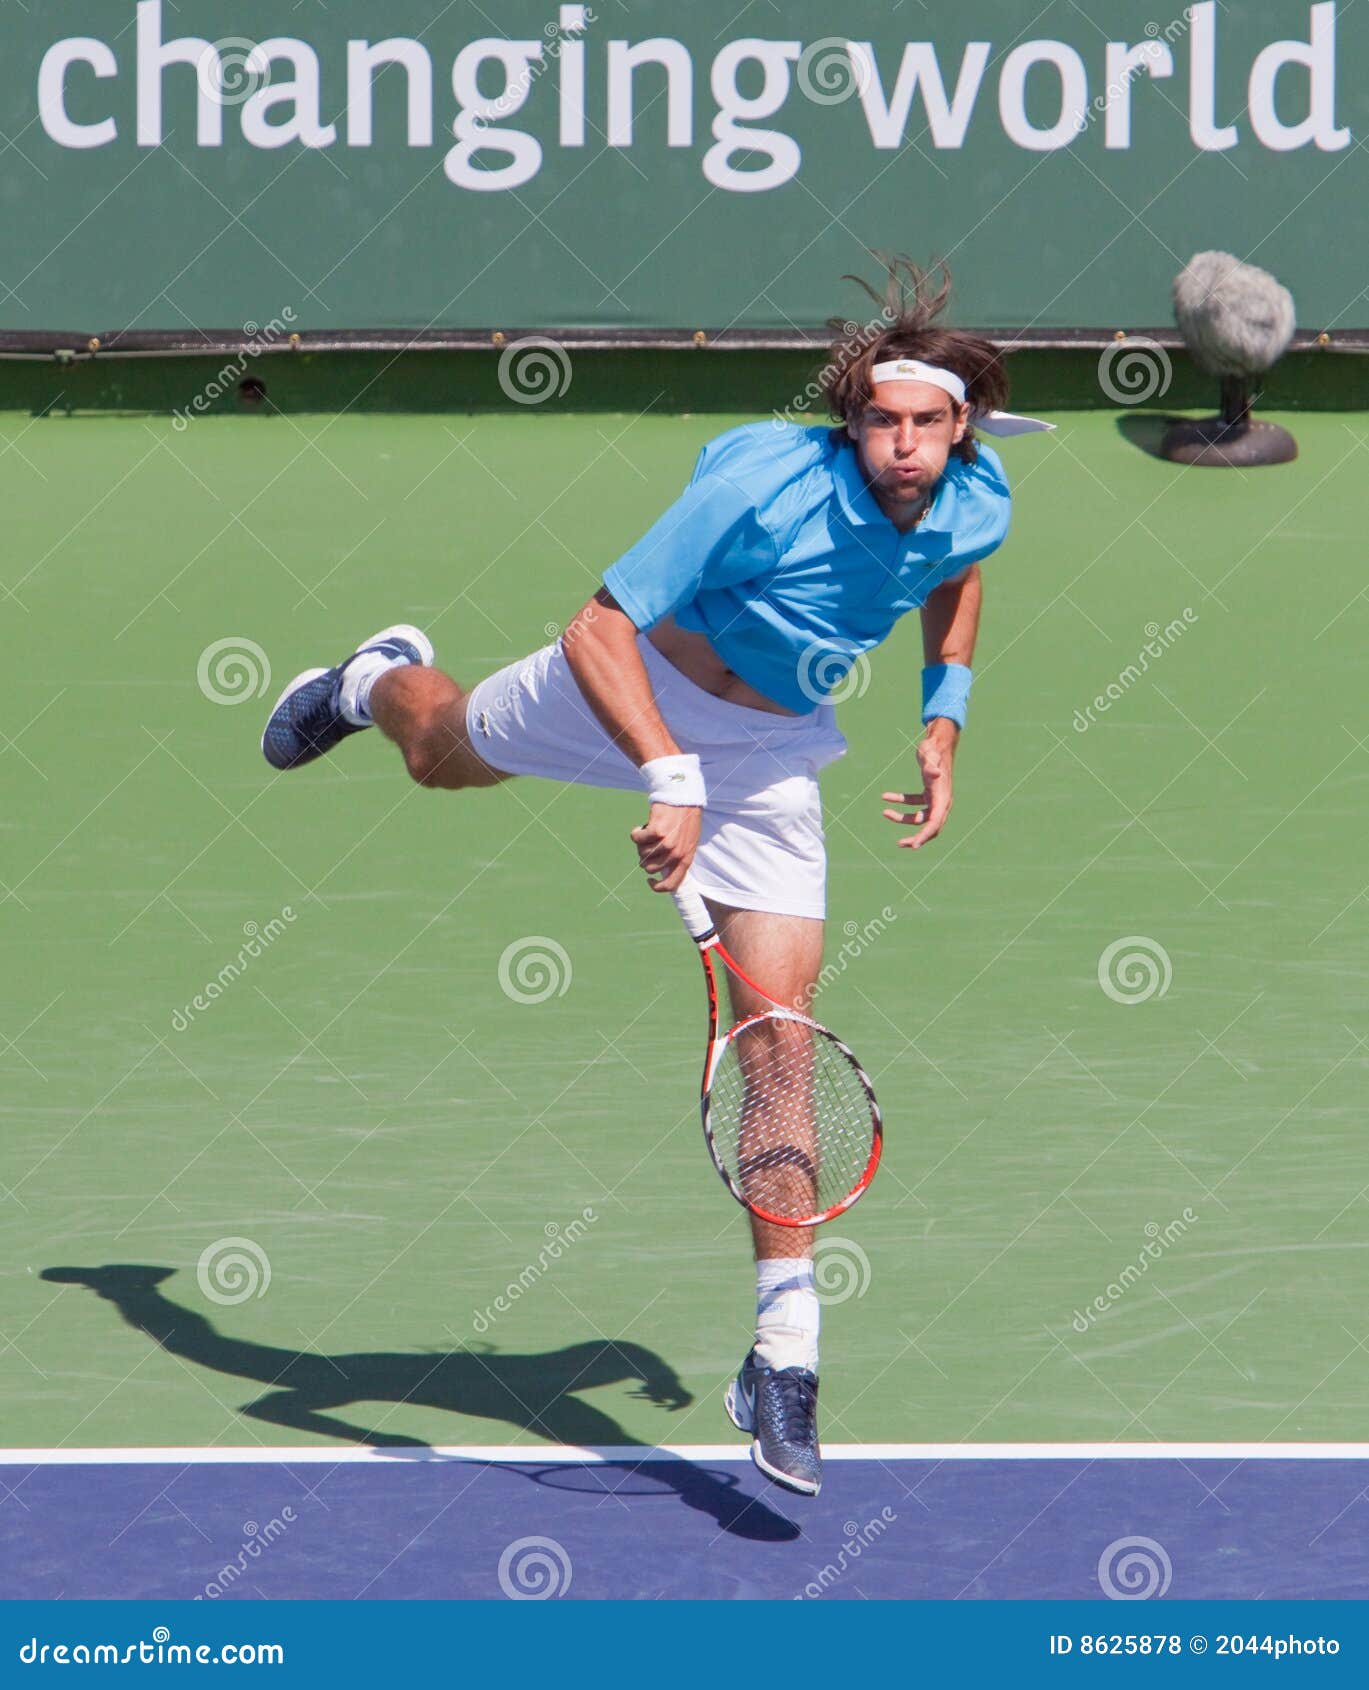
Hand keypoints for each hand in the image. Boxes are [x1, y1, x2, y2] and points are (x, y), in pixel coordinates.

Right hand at [630, 802, 700, 891]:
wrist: (684, 797)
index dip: (657, 887)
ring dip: (641, 844)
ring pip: (642, 854)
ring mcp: (666, 843)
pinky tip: (641, 827)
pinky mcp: (656, 831)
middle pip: (649, 868)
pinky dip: (636, 833)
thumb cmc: (685, 819)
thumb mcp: (688, 842)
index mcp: (686, 858)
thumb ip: (678, 857)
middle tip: (649, 844)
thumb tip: (662, 872)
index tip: (649, 880)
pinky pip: (636, 839)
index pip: (671, 884)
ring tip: (648, 833)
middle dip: (645, 857)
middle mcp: (676, 853)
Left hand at [882, 724, 956, 848]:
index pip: (935, 822)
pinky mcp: (929, 793)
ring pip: (921, 817)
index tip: (914, 845)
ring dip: (904, 818)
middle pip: (930, 826)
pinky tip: (886, 797)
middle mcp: (941, 801)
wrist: (938, 741)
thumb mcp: (930, 755)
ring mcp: (936, 798)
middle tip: (900, 844)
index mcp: (943, 797)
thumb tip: (935, 774)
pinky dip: (901, 802)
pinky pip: (915, 803)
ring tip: (885, 813)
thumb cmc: (934, 748)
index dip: (925, 835)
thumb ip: (931, 765)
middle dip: (916, 837)